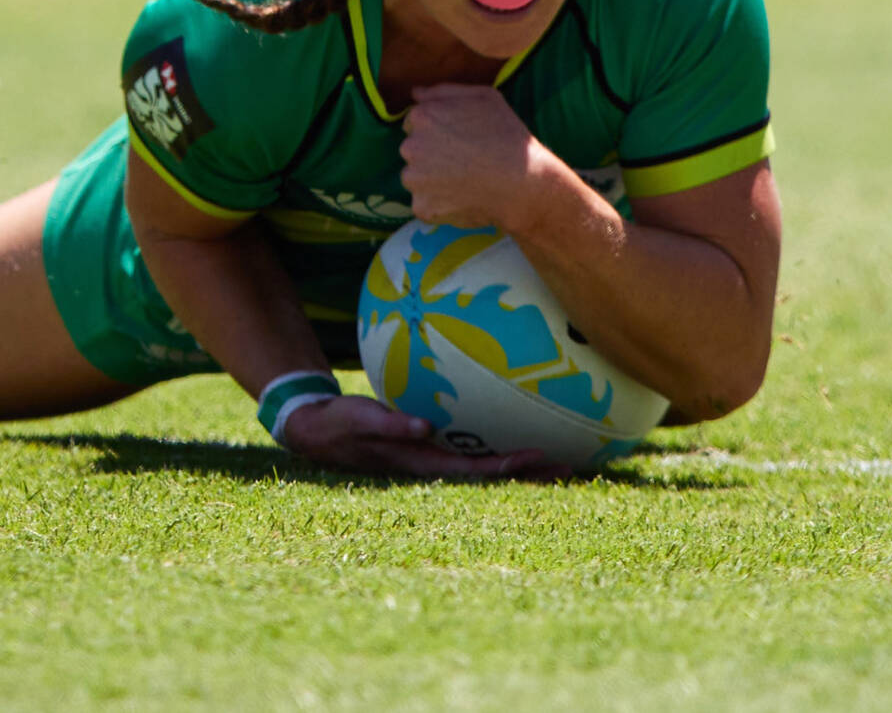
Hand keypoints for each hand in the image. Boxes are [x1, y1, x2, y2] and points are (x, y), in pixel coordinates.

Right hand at [277, 394, 560, 479]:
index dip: (506, 466)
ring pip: (485, 461)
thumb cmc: (340, 424)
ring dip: (520, 461)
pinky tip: (516, 424)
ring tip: (560, 455)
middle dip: (529, 470)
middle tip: (571, 465)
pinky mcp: (430, 442)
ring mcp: (434, 455)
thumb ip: (388, 424)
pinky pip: (471, 443)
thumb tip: (423, 426)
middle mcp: (436, 463)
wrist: (320, 430)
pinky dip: (496, 439)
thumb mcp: (359, 420)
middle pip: (491, 470)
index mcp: (423, 462)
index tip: (538, 456)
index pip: (474, 469)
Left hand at [399, 83, 545, 228]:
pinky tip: (462, 198)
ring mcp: (414, 179)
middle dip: (431, 154)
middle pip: (413, 150)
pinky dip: (439, 204)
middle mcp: (410, 147)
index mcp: (423, 116)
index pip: (414, 123)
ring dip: (431, 180)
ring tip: (463, 181)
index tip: (458, 140)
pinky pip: (425, 204)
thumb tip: (415, 93)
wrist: (522, 182)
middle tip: (463, 161)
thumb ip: (444, 91)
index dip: (438, 131)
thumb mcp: (484, 97)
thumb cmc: (507, 135)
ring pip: (416, 178)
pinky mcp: (422, 207)